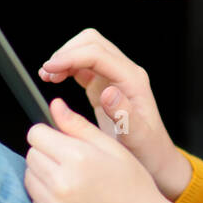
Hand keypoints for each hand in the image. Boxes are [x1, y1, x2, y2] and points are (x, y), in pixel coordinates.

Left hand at [24, 98, 164, 202]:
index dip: (49, 135)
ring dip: (44, 178)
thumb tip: (55, 105)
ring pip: (29, 179)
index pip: (36, 134)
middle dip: (46, 155)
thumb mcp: (113, 149)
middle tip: (73, 166)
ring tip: (73, 185)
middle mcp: (61, 184)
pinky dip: (47, 202)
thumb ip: (79, 125)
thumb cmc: (134, 188)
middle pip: (30, 156)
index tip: (62, 143)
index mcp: (78, 158)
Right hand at [38, 28, 191, 200]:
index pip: (98, 54)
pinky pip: (84, 66)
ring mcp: (115, 78)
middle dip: (67, 52)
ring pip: (87, 50)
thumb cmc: (148, 151)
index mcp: (133, 81)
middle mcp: (126, 74)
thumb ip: (124, 115)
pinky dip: (67, 67)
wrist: (155, 160)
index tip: (50, 68)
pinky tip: (55, 79)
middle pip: (92, 43)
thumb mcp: (138, 139)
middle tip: (47, 72)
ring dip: (65, 57)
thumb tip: (108, 91)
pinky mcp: (104, 86)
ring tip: (48, 75)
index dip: (71, 56)